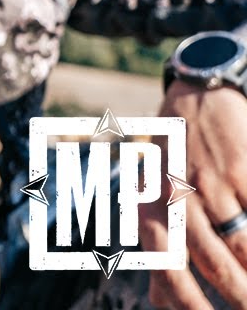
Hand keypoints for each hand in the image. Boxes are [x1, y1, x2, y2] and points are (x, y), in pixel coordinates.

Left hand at [141, 82, 246, 308]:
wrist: (195, 100)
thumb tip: (160, 302)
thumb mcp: (152, 199)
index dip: (190, 301)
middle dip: (240, 295)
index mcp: (150, 208)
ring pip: (245, 242)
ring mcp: (211, 181)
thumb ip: (160, 251)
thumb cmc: (174, 162)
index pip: (168, 266)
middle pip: (215, 261)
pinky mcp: (242, 167)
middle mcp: (175, 196)